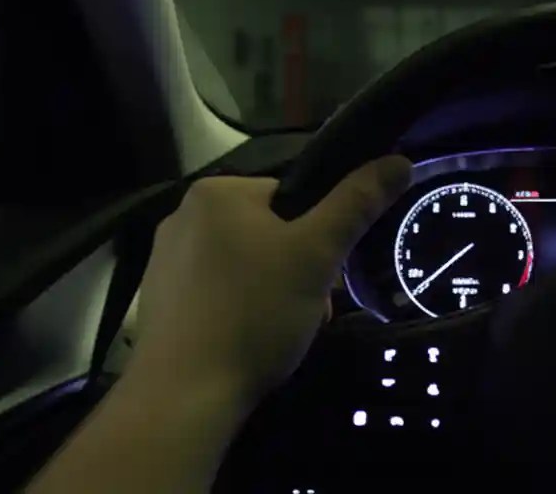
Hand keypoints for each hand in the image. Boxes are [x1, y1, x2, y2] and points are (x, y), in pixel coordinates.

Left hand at [129, 156, 411, 404]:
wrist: (184, 394)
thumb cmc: (255, 314)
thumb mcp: (317, 255)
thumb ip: (357, 204)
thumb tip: (398, 162)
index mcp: (216, 191)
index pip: (291, 196)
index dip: (319, 235)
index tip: (327, 275)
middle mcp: (182, 215)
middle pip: (267, 232)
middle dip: (297, 270)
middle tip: (309, 310)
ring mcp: (163, 259)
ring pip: (243, 265)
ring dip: (273, 292)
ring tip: (281, 332)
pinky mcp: (157, 300)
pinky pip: (215, 292)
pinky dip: (239, 310)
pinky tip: (246, 342)